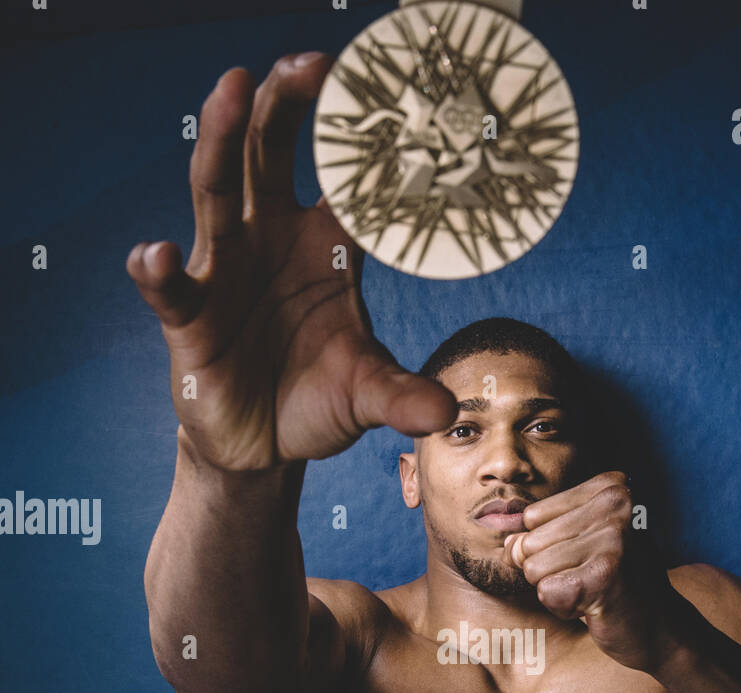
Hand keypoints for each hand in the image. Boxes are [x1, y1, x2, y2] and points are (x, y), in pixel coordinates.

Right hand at [126, 55, 456, 470]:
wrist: (264, 446)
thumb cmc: (318, 399)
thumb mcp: (367, 395)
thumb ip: (401, 395)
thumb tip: (446, 409)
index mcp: (325, 244)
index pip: (348, 180)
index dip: (368, 141)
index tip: (392, 97)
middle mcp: (271, 238)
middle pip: (272, 151)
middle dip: (288, 103)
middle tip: (310, 62)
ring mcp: (224, 268)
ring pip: (217, 188)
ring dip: (223, 139)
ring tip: (231, 88)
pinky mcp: (188, 314)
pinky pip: (169, 286)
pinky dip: (158, 269)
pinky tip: (158, 254)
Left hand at [502, 471, 671, 669]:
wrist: (660, 627)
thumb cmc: (614, 583)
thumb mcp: (574, 545)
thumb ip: (534, 536)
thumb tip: (507, 544)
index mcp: (610, 486)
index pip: (532, 517)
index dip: (549, 548)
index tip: (588, 557)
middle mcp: (616, 502)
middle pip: (530, 542)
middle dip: (550, 572)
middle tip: (591, 578)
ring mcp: (613, 536)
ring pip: (535, 568)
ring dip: (558, 590)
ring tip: (594, 590)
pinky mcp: (606, 573)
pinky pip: (548, 592)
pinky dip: (565, 608)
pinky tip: (596, 605)